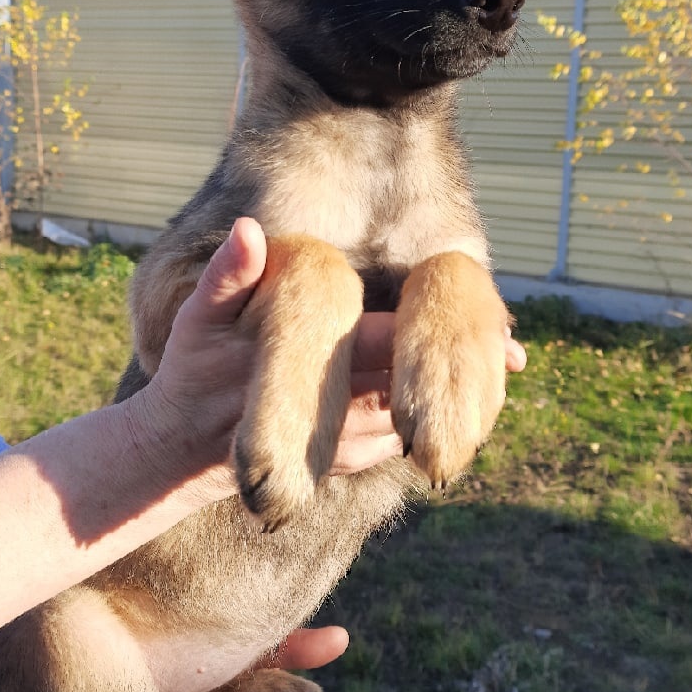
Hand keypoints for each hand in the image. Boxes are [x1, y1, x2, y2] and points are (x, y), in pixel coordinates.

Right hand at [132, 218, 526, 491]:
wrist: (177, 456)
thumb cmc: (188, 374)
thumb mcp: (194, 321)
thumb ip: (226, 275)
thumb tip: (250, 229)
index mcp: (309, 369)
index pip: (386, 347)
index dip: (434, 337)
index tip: (489, 329)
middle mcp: (339, 419)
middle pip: (414, 391)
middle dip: (460, 373)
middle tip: (514, 350)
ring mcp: (347, 449)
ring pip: (414, 420)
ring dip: (453, 401)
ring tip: (502, 364)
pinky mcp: (348, 462)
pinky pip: (401, 439)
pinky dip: (429, 420)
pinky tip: (461, 397)